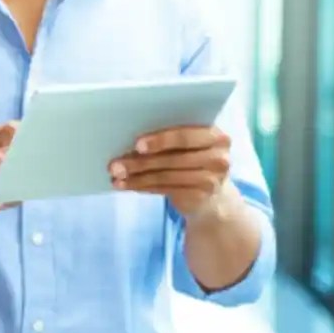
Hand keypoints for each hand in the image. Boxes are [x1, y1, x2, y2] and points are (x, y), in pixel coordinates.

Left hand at [109, 126, 231, 219]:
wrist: (213, 195)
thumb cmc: (192, 158)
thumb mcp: (188, 145)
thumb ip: (169, 139)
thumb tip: (128, 139)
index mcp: (215, 135)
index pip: (185, 136)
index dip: (160, 140)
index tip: (137, 144)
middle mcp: (219, 158)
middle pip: (173, 159)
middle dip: (140, 162)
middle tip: (114, 165)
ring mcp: (212, 180)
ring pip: (166, 176)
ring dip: (136, 177)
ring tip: (115, 175)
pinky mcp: (200, 197)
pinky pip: (165, 189)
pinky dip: (142, 186)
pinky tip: (125, 185)